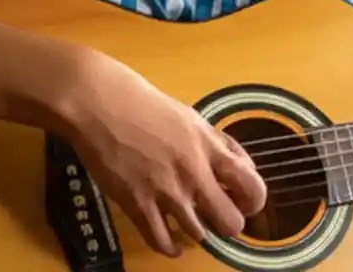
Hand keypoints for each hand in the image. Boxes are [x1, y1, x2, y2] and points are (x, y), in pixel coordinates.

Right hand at [62, 52, 266, 256]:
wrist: (100, 104)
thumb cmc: (145, 104)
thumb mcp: (192, 118)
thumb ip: (218, 144)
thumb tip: (243, 166)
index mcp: (209, 148)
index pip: (252, 186)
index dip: (253, 202)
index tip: (244, 203)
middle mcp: (194, 173)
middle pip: (231, 222)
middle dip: (229, 225)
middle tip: (219, 218)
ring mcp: (165, 191)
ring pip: (198, 234)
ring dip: (197, 233)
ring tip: (190, 225)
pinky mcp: (136, 204)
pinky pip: (161, 241)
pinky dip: (169, 247)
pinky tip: (172, 244)